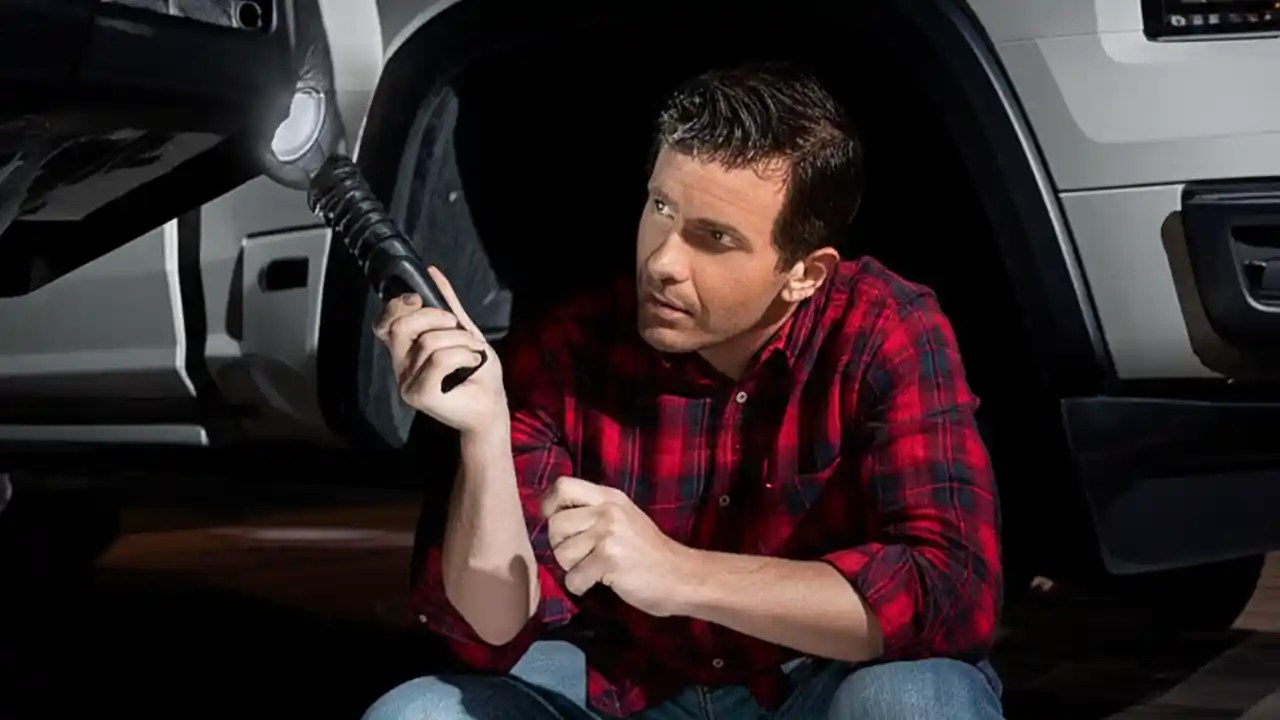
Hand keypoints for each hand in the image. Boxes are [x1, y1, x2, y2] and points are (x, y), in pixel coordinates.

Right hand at [373, 266, 504, 433]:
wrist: (492, 407)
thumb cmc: (478, 372)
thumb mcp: (464, 330)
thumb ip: (447, 304)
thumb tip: (432, 271)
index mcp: (406, 350)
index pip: (384, 322)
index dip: (398, 305)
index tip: (420, 299)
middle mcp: (400, 366)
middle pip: (401, 325)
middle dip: (435, 316)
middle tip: (457, 327)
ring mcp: (406, 383)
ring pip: (428, 342)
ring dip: (461, 340)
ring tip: (472, 351)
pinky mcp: (419, 395)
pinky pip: (438, 360)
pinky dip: (462, 355)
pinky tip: (471, 362)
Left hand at [541, 476, 697, 616]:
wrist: (681, 576)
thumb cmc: (648, 552)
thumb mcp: (623, 517)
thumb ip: (593, 511)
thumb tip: (551, 515)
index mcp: (609, 497)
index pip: (563, 486)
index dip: (550, 505)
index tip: (556, 523)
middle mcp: (608, 510)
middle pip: (556, 524)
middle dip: (560, 546)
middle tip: (580, 556)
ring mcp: (609, 535)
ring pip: (561, 553)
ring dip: (572, 569)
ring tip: (594, 569)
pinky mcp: (609, 561)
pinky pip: (573, 578)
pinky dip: (581, 587)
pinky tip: (600, 582)